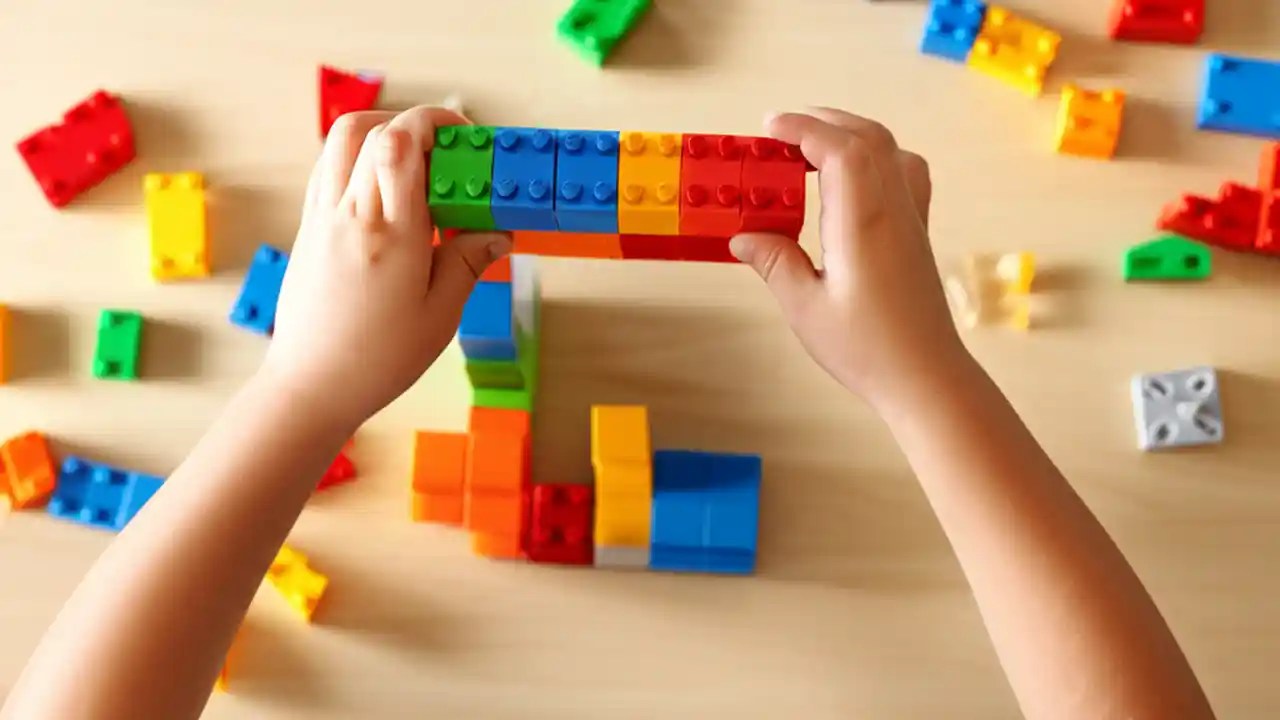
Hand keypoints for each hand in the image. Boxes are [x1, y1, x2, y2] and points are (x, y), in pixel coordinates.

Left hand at [263, 106, 510, 426]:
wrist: (310, 387)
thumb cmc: (377, 360)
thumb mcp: (440, 316)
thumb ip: (467, 262)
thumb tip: (497, 232)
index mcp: (391, 234)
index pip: (401, 143)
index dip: (435, 123)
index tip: (467, 143)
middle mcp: (351, 215)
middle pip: (371, 129)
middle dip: (416, 125)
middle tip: (449, 156)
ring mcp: (322, 218)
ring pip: (342, 140)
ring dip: (383, 133)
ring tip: (417, 168)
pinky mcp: (309, 228)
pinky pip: (329, 168)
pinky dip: (359, 159)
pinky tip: (387, 192)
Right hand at [730, 108, 969, 409]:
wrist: (926, 377)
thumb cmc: (867, 350)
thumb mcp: (806, 309)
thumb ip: (775, 263)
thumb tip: (743, 236)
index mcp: (864, 224)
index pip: (841, 152)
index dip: (804, 129)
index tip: (768, 128)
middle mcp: (893, 211)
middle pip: (868, 138)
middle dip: (823, 122)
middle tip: (780, 131)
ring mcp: (911, 218)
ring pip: (889, 149)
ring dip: (849, 134)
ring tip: (810, 145)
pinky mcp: (918, 231)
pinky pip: (903, 171)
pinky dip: (875, 155)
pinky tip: (851, 175)